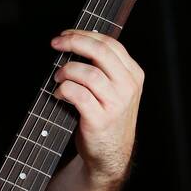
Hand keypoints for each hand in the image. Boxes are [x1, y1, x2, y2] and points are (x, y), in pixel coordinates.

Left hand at [51, 30, 143, 182]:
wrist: (110, 155)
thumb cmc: (107, 118)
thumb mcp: (115, 90)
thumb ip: (104, 68)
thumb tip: (75, 42)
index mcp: (133, 75)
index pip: (111, 44)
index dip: (85, 35)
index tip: (66, 35)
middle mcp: (128, 87)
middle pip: (100, 52)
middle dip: (74, 43)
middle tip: (56, 44)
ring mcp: (116, 104)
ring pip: (88, 73)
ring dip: (67, 71)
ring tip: (58, 77)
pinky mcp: (100, 119)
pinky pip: (78, 95)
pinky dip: (64, 90)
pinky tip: (59, 94)